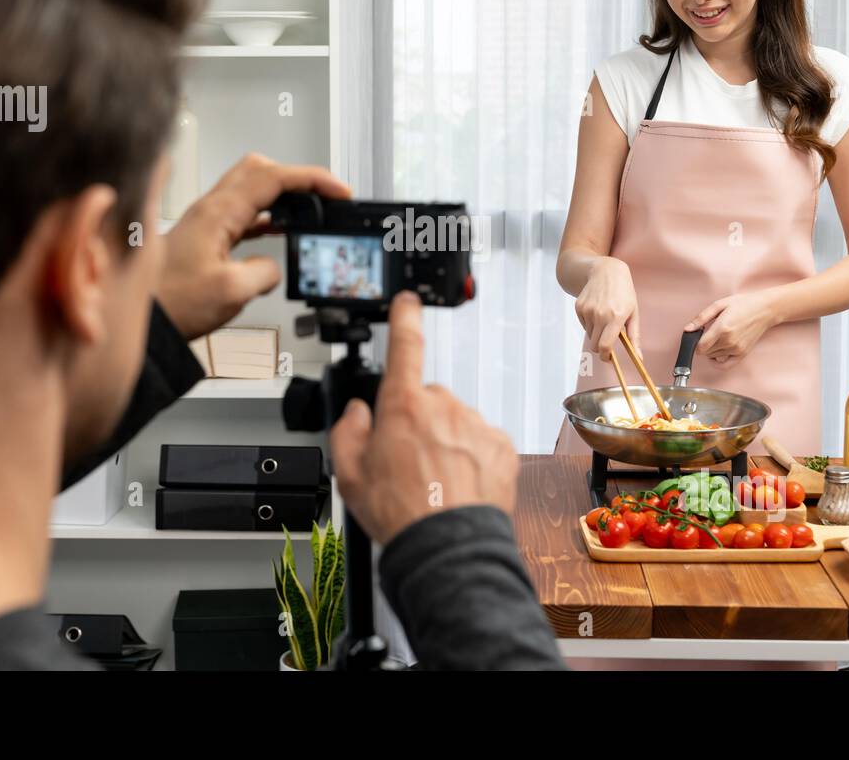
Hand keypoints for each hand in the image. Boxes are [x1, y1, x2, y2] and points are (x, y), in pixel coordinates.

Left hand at [156, 153, 350, 339]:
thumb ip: (264, 273)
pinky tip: (281, 231)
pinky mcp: (205, 237)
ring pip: (252, 189)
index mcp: (219, 212)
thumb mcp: (230, 292)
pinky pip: (244, 214)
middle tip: (324, 195)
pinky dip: (268, 217)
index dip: (312, 179)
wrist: (138, 318)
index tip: (338, 190)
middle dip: (298, 177)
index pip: (274, 177)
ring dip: (284, 195)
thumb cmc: (169, 303)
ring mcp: (207, 221)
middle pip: (261, 170)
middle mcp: (211, 209)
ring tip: (311, 212)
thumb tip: (273, 268)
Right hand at [329, 291, 517, 545]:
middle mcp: (443, 406)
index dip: (405, 318)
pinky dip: (471, 458)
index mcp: (403, 405)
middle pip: (426, 399)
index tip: (407, 302)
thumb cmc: (400, 513)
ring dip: (446, 442)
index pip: (405, 345)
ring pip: (455, 422)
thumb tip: (357, 414)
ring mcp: (476, 424)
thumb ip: (348, 432)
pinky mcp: (501, 445)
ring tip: (434, 481)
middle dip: (418, 420)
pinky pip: (481, 441)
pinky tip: (458, 485)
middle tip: (408, 461)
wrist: (448, 547)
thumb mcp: (349, 474)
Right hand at [574, 256, 639, 361]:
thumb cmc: (623, 292)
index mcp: (616, 317)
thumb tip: (638, 357)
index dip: (606, 356)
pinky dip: (590, 324)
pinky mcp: (579, 307)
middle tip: (608, 341)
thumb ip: (634, 337)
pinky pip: (584, 325)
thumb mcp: (634, 313)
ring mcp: (587, 310)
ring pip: (589, 335)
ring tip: (605, 318)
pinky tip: (597, 311)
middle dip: (601, 347)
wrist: (605, 271)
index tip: (609, 358)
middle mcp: (600, 314)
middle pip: (595, 345)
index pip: (605, 346)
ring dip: (596, 333)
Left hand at [686, 290, 779, 367]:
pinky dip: (717, 362)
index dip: (694, 342)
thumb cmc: (743, 305)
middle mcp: (729, 341)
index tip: (697, 335)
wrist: (764, 310)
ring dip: (711, 350)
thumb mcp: (719, 305)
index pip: (700, 347)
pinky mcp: (742, 354)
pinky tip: (716, 354)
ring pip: (713, 357)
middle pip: (705, 353)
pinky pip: (724, 366)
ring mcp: (736, 349)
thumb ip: (701, 318)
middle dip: (702, 344)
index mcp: (722, 328)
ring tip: (717, 338)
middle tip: (708, 334)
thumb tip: (687, 329)